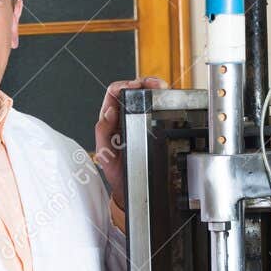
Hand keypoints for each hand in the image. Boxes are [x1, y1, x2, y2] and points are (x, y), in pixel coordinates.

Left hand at [95, 76, 166, 209]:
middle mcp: (122, 116)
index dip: (124, 85)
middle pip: (132, 89)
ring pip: (145, 96)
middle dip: (144, 82)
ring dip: (154, 88)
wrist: (131, 189)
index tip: (135, 87)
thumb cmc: (117, 171)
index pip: (114, 93)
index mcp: (109, 119)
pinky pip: (155, 108)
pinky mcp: (150, 125)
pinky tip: (168, 100)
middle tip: (155, 84)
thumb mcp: (105, 153)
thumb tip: (109, 112)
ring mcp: (137, 120)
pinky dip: (162, 100)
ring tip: (163, 88)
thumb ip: (103, 133)